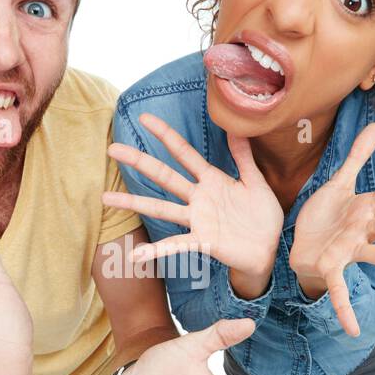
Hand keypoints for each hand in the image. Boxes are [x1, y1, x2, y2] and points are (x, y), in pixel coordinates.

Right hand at [104, 112, 283, 278]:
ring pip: (160, 208)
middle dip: (139, 161)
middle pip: (164, 175)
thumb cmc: (261, 216)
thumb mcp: (255, 181)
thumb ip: (243, 157)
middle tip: (112, 149)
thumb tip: (237, 127)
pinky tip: (135, 255)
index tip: (145, 118)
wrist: (268, 249)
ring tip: (106, 198)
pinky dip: (156, 250)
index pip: (184, 153)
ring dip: (134, 202)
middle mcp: (198, 198)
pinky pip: (176, 244)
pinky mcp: (203, 240)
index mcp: (211, 180)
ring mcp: (197, 220)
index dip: (165, 135)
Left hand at [289, 122, 374, 336]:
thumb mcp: (337, 183)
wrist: (295, 245)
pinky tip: (353, 329)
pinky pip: (339, 290)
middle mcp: (365, 230)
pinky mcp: (331, 267)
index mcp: (367, 207)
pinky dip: (345, 309)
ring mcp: (350, 250)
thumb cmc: (322, 218)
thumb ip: (357, 157)